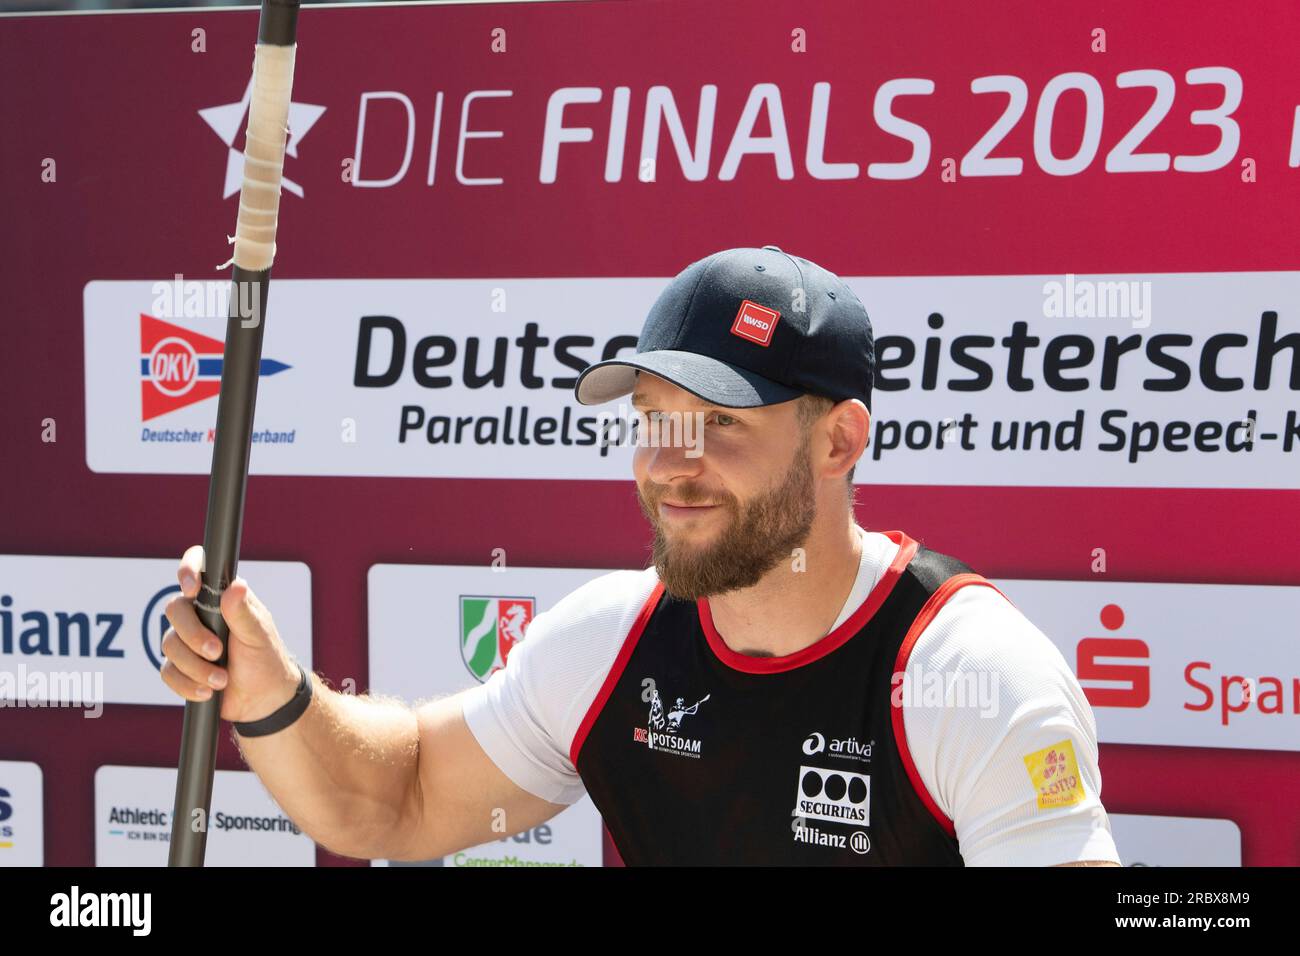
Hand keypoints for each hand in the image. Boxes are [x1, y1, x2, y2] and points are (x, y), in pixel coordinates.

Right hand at [160, 545, 301, 723]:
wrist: (263, 698)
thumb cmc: (266, 658)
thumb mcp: (259, 634)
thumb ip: (243, 612)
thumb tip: (236, 586)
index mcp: (221, 598)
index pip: (198, 569)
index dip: (188, 570)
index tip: (192, 589)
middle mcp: (200, 614)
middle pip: (174, 610)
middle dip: (193, 635)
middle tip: (217, 652)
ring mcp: (187, 640)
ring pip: (169, 644)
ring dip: (195, 666)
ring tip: (221, 680)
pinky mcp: (180, 667)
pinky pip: (167, 672)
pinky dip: (187, 684)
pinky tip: (208, 692)